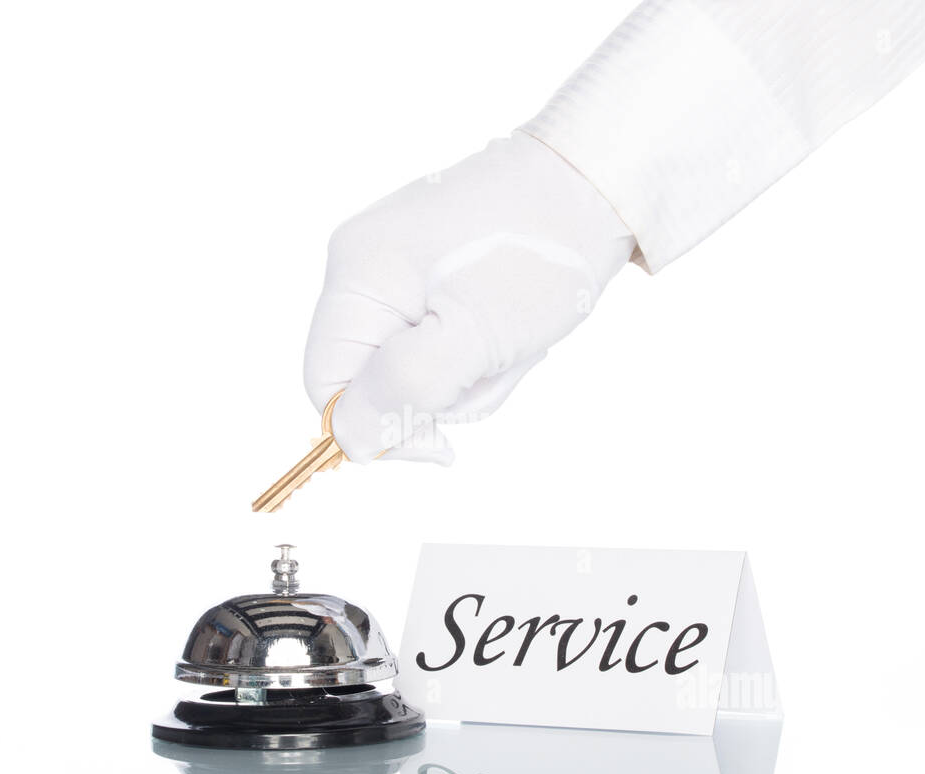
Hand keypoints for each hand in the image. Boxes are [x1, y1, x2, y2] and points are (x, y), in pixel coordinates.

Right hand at [303, 131, 634, 463]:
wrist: (597, 180)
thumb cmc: (539, 251)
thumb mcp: (473, 335)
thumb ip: (405, 389)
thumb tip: (350, 438)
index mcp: (356, 277)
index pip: (327, 388)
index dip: (380, 429)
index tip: (444, 443)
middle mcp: (362, 268)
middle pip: (373, 383)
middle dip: (440, 394)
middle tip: (495, 362)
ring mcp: (397, 268)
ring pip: (413, 369)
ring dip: (469, 375)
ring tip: (512, 341)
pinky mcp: (432, 272)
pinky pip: (439, 342)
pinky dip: (478, 352)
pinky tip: (512, 328)